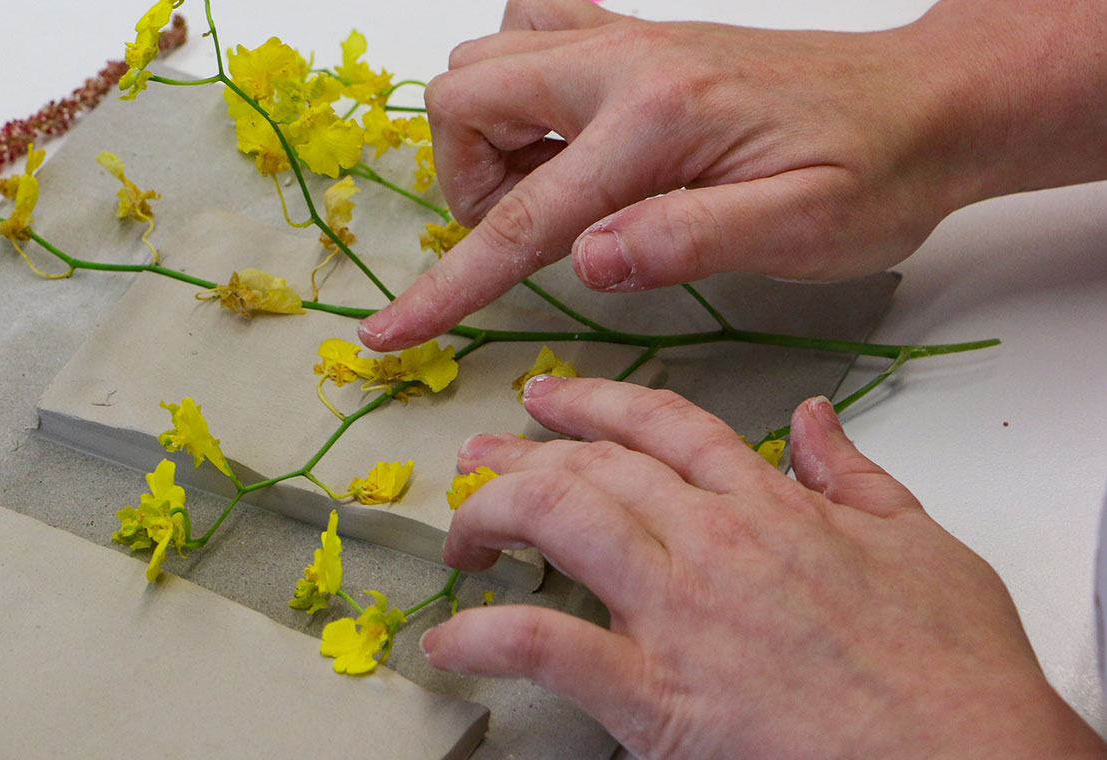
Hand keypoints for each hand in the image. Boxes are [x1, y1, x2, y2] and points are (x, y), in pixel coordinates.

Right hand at [358, 0, 1106, 350]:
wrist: (930, 102)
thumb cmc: (879, 170)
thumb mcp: (804, 229)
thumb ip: (690, 239)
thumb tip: (589, 261)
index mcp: (659, 120)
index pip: (522, 216)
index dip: (447, 285)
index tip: (390, 330)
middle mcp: (626, 63)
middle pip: (467, 100)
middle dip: (465, 180)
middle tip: (525, 233)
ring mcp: (626, 41)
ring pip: (486, 58)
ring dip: (485, 133)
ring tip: (550, 191)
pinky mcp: (635, 40)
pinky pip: (529, 30)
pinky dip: (515, 85)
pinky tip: (561, 137)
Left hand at [422, 376, 1106, 758]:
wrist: (969, 757)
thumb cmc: (953, 669)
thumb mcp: (920, 543)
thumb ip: (854, 476)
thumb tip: (815, 419)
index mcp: (769, 504)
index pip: (661, 427)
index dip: (592, 402)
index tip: (546, 398)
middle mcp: (712, 542)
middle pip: (590, 467)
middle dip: (518, 455)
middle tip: (474, 461)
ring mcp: (678, 613)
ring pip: (558, 522)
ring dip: (491, 517)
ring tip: (459, 534)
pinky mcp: (658, 694)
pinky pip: (547, 646)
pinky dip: (487, 636)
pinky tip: (455, 639)